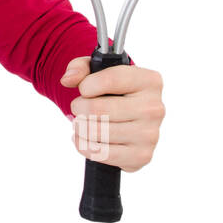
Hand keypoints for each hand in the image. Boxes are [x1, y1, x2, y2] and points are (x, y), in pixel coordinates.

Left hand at [60, 57, 164, 171]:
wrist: (128, 117)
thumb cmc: (111, 90)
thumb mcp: (97, 71)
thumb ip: (79, 67)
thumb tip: (67, 80)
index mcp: (149, 81)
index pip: (110, 79)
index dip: (86, 85)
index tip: (84, 89)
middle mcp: (154, 108)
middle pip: (97, 109)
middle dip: (78, 107)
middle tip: (78, 107)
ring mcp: (150, 134)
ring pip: (96, 132)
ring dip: (79, 127)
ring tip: (82, 122)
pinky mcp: (141, 156)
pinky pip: (101, 153)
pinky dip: (83, 146)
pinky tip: (85, 138)